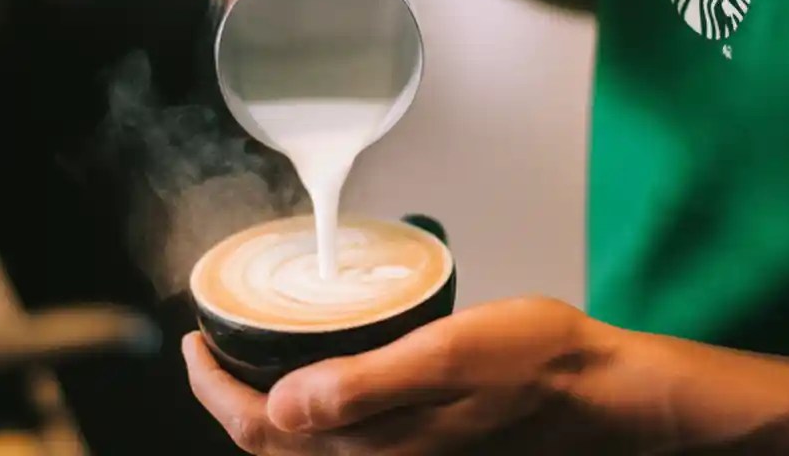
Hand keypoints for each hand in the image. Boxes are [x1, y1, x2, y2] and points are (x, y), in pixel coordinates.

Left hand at [182, 297, 622, 454]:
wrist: (596, 395)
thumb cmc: (533, 365)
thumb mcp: (447, 357)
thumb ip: (367, 385)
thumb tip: (284, 405)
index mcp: (374, 444)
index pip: (260, 430)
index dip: (212, 390)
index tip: (192, 343)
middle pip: (273, 445)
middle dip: (227, 400)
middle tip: (209, 346)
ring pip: (303, 447)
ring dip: (263, 408)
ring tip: (249, 356)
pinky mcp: (418, 447)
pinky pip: (339, 441)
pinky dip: (308, 412)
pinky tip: (317, 374)